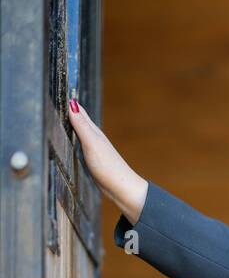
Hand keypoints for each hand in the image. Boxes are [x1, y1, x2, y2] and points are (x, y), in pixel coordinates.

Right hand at [66, 97, 147, 223]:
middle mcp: (95, 138)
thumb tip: (72, 104)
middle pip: (80, 120)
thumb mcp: (91, 144)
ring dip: (72, 123)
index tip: (59, 88)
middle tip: (57, 98)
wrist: (122, 188)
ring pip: (81, 132)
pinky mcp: (94, 161)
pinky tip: (73, 142)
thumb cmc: (108, 167)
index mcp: (94, 131)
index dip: (69, 101)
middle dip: (69, 110)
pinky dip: (75, 139)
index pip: (78, 111)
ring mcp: (94, 149)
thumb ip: (81, 126)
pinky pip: (81, 145)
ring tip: (62, 116)